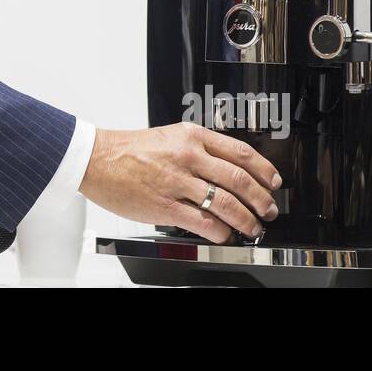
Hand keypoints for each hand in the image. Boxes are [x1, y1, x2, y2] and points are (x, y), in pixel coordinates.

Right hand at [79, 121, 281, 242]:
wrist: (97, 159)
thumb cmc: (129, 149)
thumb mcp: (169, 136)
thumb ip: (197, 148)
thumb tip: (227, 167)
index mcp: (192, 136)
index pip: (240, 152)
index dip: (264, 169)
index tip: (273, 181)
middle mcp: (188, 156)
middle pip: (240, 180)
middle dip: (262, 199)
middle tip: (268, 209)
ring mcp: (177, 182)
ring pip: (227, 203)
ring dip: (247, 220)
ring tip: (252, 227)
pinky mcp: (165, 205)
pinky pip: (204, 222)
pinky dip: (221, 232)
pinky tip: (225, 234)